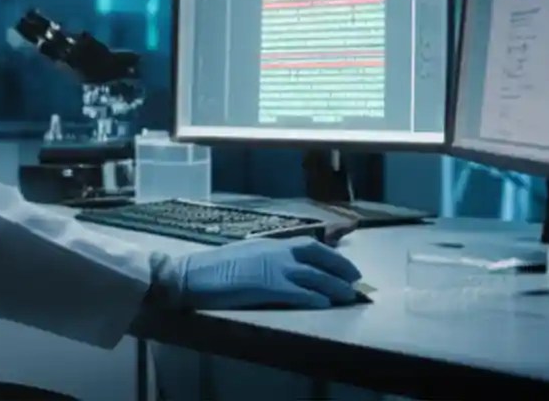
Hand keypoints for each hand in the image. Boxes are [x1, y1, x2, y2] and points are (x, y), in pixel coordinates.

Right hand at [157, 237, 362, 310]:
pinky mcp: (267, 287)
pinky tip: (325, 305)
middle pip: (318, 257)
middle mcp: (276, 252)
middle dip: (340, 268)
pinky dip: (315, 298)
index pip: (308, 245)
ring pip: (314, 276)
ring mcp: (273, 268)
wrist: (192, 274)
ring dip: (335, 286)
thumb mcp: (243, 254)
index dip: (330, 255)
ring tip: (349, 296)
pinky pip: (299, 293)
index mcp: (269, 244)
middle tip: (356, 280)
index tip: (344, 264)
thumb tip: (278, 267)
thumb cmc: (212, 268)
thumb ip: (263, 258)